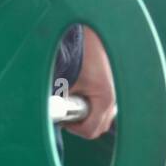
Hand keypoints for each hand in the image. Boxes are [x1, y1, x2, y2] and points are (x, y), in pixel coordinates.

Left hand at [64, 25, 116, 139]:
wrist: (92, 35)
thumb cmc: (81, 56)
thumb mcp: (66, 80)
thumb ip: (60, 101)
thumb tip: (50, 114)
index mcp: (105, 100)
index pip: (91, 130)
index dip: (74, 128)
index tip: (63, 120)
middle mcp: (113, 101)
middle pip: (98, 128)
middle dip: (80, 125)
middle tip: (66, 114)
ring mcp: (115, 96)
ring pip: (102, 120)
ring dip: (86, 117)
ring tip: (73, 103)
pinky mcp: (112, 90)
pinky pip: (103, 110)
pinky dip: (92, 109)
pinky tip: (81, 96)